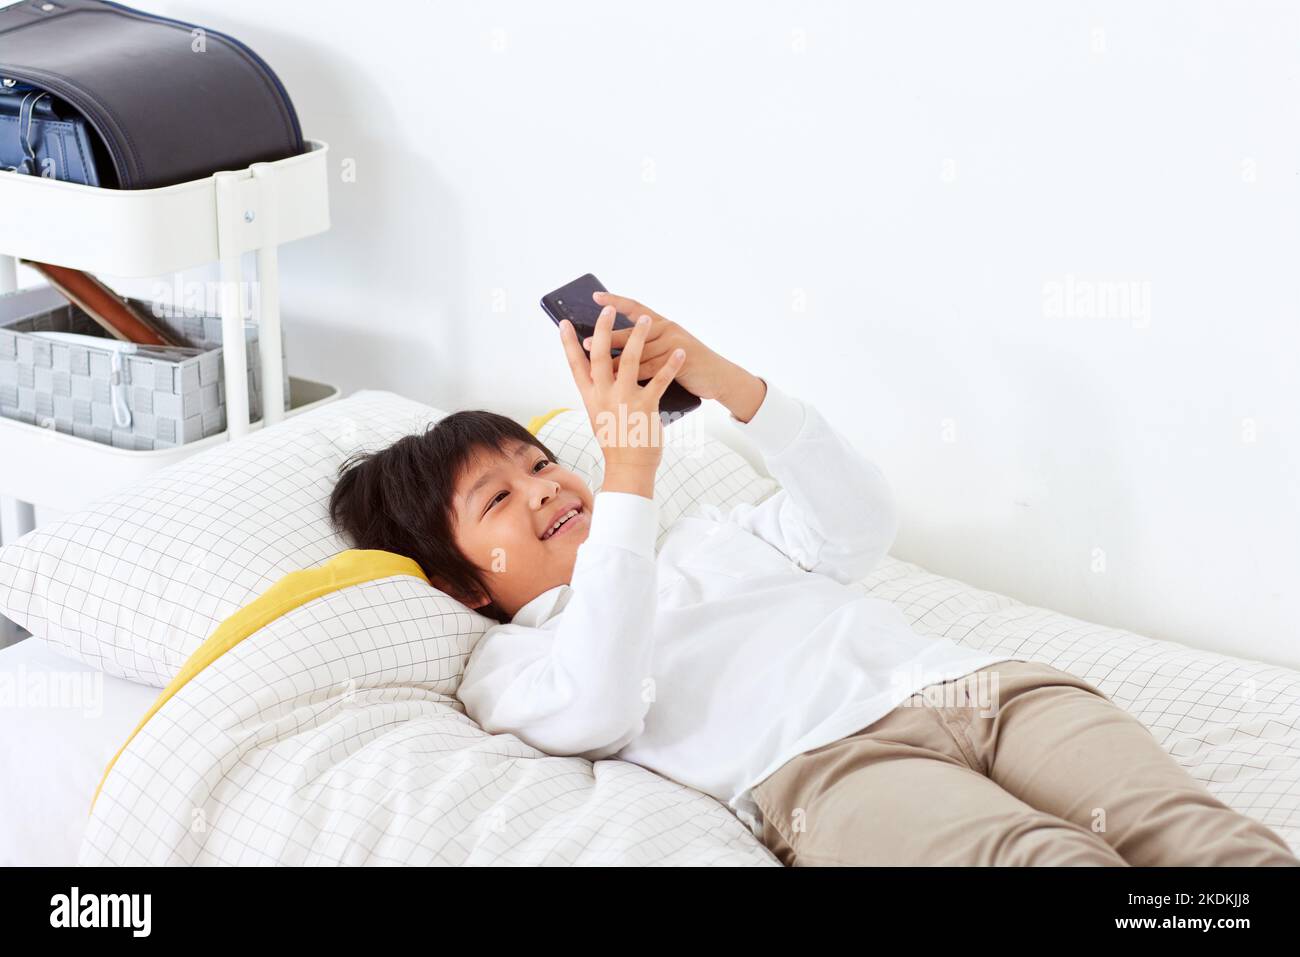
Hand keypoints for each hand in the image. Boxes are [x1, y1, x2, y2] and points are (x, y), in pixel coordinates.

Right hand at [558, 304, 686, 472]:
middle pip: (599, 355)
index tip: (565, 324)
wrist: (629, 468)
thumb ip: (600, 392)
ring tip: (645, 319)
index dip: (569, 343)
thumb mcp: (599, 414)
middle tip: (607, 310)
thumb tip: (600, 370)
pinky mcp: (645, 406)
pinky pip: (660, 380)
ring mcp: (624, 400)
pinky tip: (679, 352)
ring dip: (637, 336)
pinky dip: (671, 364)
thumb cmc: (616, 441)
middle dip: (603, 329)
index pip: (575, 365)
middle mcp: (604, 395)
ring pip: (629, 360)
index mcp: (590, 397)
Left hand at [583, 291, 733, 401]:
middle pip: (633, 331)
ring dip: (616, 360)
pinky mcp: (680, 359)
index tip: (596, 296)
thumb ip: (647, 345)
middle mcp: (667, 328)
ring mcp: (674, 342)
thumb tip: (616, 347)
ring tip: (598, 367)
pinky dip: (634, 376)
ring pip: (640, 351)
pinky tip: (619, 382)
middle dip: (608, 337)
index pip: (635, 307)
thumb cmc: (690, 365)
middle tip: (586, 342)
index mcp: (662, 323)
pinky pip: (652, 368)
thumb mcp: (668, 349)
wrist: (719, 377)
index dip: (615, 301)